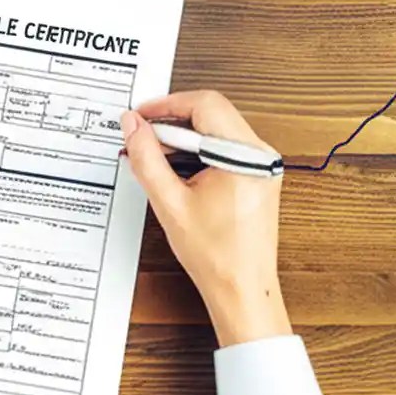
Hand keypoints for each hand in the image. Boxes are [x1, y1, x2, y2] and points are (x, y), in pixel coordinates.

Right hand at [121, 91, 291, 347]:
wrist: (241, 289)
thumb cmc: (216, 256)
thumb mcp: (170, 203)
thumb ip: (147, 158)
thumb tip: (133, 126)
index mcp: (245, 158)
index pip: (204, 105)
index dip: (166, 105)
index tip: (141, 116)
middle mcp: (260, 155)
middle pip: (212, 112)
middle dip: (172, 120)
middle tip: (141, 134)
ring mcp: (262, 165)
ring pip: (217, 128)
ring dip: (183, 136)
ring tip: (152, 154)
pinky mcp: (257, 175)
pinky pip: (225, 147)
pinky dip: (197, 150)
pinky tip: (173, 167)